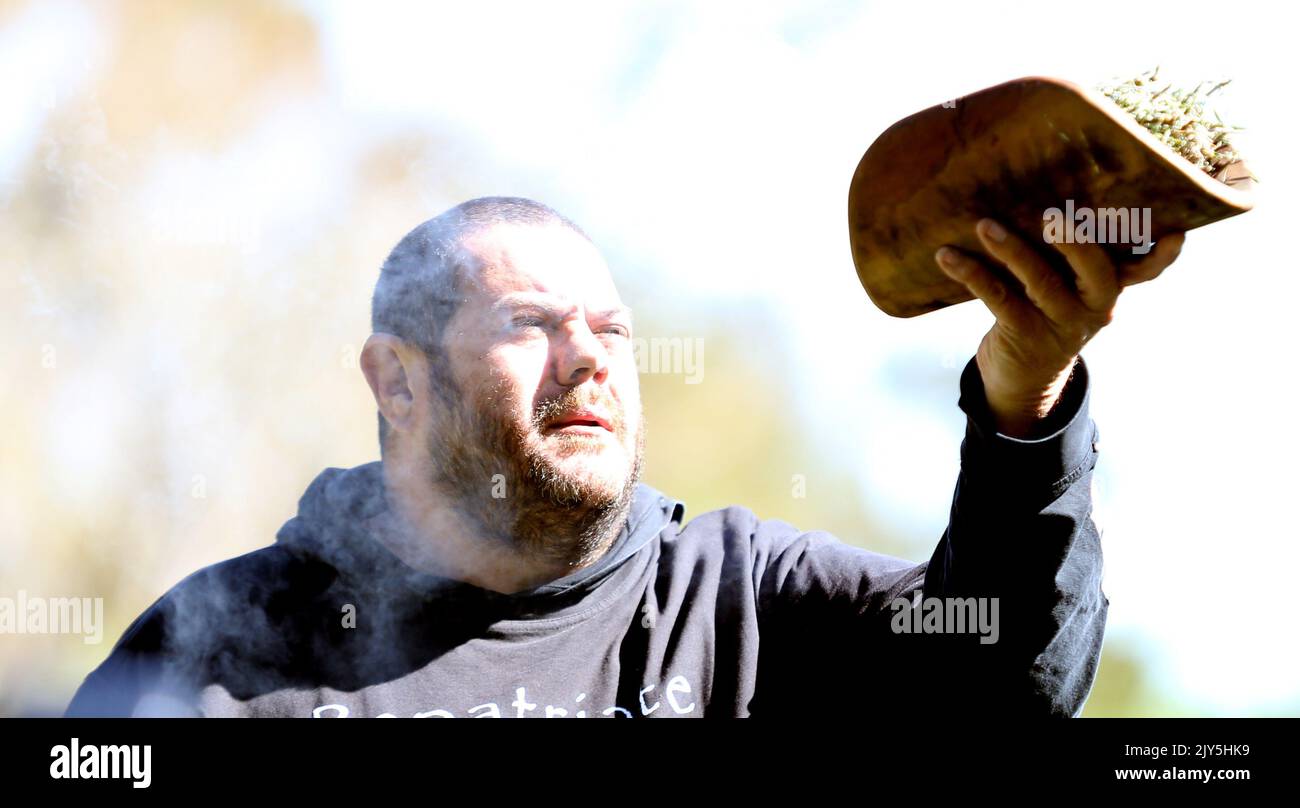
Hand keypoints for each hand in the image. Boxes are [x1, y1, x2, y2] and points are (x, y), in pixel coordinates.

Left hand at [935, 218, 1185, 437]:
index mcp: (1109, 287)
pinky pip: (997, 298)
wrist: (1021, 377)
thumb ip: (1070, 251)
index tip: (1176, 233)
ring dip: (1010, 249)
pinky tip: (947, 256)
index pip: (1145, 270)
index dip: (1162, 255)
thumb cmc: (1044, 309)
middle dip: (1075, 241)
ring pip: (1040, 280)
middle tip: (1052, 214)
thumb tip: (1048, 189)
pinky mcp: (1023, 334)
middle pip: (1095, 269)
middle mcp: (1093, 305)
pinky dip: (971, 274)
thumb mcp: (1067, 285)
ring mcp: (1059, 323)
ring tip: (984, 224)